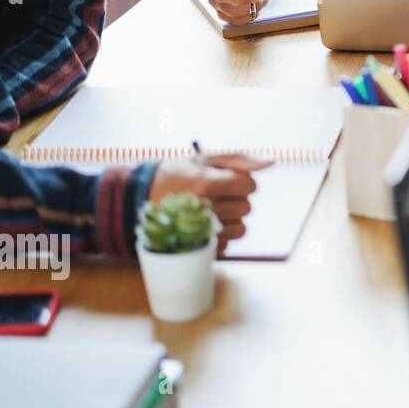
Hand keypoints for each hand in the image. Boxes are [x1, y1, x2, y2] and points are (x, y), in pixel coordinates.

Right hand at [148, 153, 272, 253]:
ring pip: (242, 228)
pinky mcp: (197, 248)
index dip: (242, 181)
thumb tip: (271, 162)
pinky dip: (221, 235)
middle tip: (216, 195)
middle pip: (247, 207)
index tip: (227, 180)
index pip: (249, 185)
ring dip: (232, 219)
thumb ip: (239, 160)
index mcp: (205, 184)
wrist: (138, 199)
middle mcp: (202, 209)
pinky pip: (228, 244)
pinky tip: (205, 224)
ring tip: (211, 210)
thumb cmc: (176, 175)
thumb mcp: (204, 159)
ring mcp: (199, 231)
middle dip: (236, 199)